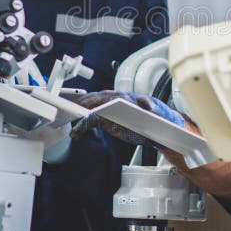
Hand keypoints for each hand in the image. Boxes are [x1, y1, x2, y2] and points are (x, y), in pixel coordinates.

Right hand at [69, 91, 184, 145]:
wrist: (159, 125)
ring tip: (70, 125)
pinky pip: (92, 121)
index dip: (96, 102)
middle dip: (82, 107)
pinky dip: (83, 126)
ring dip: (79, 116)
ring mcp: (109, 109)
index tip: (89, 110)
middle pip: (94, 101)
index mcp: (126, 97)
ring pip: (90, 109)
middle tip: (71, 115)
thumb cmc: (158, 115)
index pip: (107, 98)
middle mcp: (115, 100)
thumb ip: (152, 107)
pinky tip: (76, 133)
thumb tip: (145, 103)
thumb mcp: (158, 111)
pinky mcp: (107, 120)